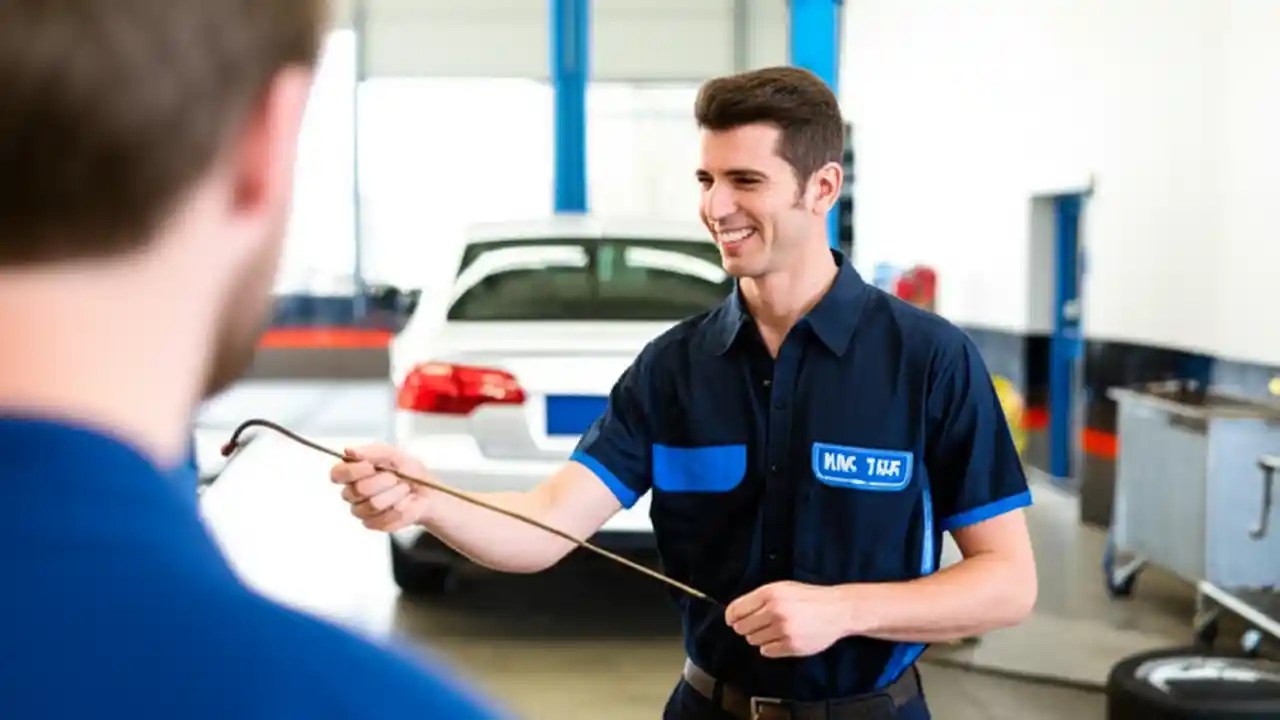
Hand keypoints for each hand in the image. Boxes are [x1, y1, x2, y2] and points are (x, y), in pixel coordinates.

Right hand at [329, 443, 432, 531]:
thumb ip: (373, 451)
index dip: (352, 471)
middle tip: (396, 477)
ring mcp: (361, 510)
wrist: (428, 492)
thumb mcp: (395, 455)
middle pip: (357, 490)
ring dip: (394, 494)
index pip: (337, 474)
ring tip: (404, 489)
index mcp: (353, 472)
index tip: (371, 466)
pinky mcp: (374, 524)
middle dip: (382, 481)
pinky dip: (400, 508)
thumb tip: (350, 451)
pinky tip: (405, 503)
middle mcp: (352, 493)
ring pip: (373, 504)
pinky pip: (384, 518)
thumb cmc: (409, 472)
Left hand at [725, 581, 848, 657]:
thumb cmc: (809, 598)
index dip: (732, 617)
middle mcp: (774, 611)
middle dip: (747, 627)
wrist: (837, 610)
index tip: (733, 620)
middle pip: (742, 628)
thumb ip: (759, 599)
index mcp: (769, 594)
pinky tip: (782, 638)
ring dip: (760, 637)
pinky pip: (767, 651)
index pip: (735, 611)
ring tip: (776, 629)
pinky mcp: (791, 646)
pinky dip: (771, 647)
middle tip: (760, 624)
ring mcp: (783, 630)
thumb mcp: (782, 588)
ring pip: (753, 641)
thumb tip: (734, 614)